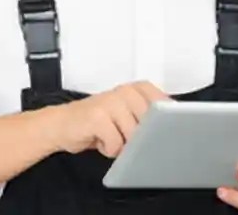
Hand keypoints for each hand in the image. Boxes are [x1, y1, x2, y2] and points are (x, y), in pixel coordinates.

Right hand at [49, 81, 168, 157]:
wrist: (62, 124)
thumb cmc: (100, 122)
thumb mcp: (129, 115)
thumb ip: (150, 117)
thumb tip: (174, 130)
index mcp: (139, 88)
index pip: (165, 106)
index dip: (165, 124)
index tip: (162, 133)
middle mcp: (126, 91)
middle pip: (151, 126)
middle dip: (140, 140)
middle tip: (124, 135)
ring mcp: (111, 101)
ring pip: (134, 137)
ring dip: (123, 146)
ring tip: (110, 136)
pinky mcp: (98, 116)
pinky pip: (116, 144)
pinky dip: (109, 149)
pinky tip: (100, 140)